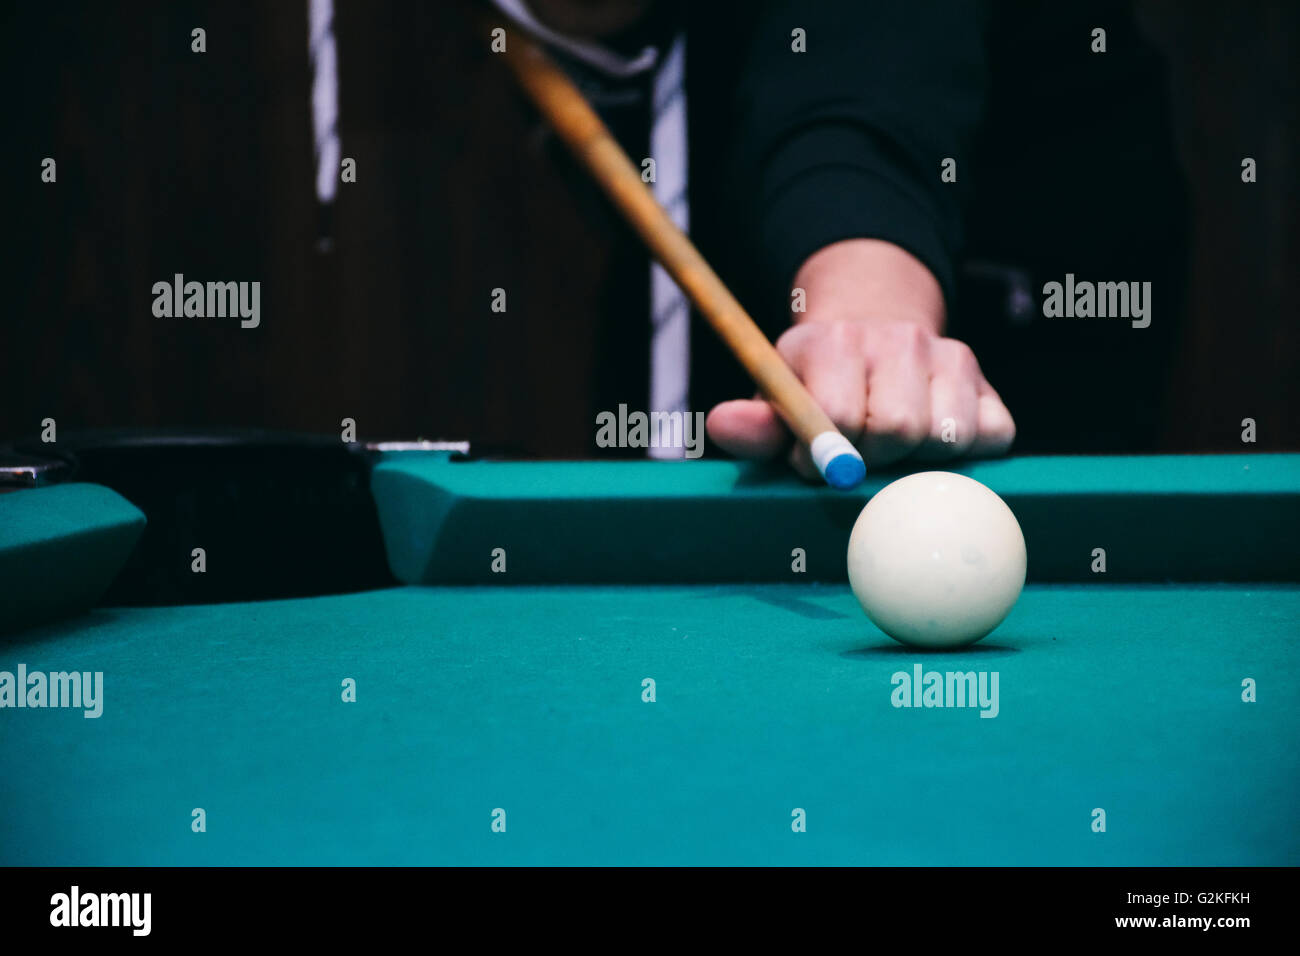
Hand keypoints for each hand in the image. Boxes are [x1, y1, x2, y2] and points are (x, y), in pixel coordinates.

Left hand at [706, 240, 1015, 476]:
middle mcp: (897, 338)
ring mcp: (951, 357)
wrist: (877, 335)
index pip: (838, 417)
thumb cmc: (817, 388)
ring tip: (892, 447)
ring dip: (917, 461)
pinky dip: (963, 457)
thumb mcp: (778, 400)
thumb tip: (720, 425)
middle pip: (898, 428)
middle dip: (873, 458)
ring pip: (946, 438)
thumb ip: (752, 424)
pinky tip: (932, 444)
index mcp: (832, 342)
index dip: (822, 455)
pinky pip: (989, 439)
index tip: (811, 458)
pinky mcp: (989, 385)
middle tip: (858, 455)